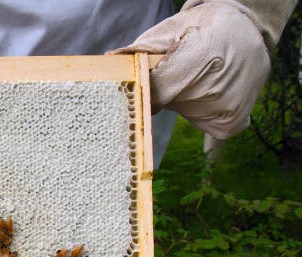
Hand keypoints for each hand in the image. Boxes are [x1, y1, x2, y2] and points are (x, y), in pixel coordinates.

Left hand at [111, 1, 269, 139]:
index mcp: (201, 57)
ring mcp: (226, 109)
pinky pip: (201, 124)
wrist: (249, 31)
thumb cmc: (203, 28)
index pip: (155, 90)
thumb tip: (110, 64)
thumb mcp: (171, 30)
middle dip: (164, 90)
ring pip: (184, 112)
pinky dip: (200, 110)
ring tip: (200, 78)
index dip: (145, 87)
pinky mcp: (230, 123)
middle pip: (168, 102)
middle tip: (180, 72)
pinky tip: (211, 91)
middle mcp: (216, 88)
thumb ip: (140, 50)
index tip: (144, 81)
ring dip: (184, 99)